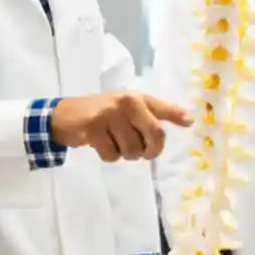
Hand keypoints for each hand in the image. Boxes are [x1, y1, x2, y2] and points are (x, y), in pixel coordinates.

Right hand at [51, 92, 190, 160]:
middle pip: (154, 135)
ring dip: (125, 154)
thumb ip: (155, 113)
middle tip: (142, 152)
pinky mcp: (93, 128)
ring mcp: (109, 114)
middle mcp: (126, 102)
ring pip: (132, 150)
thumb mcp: (128, 107)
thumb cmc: (102, 112)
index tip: (190, 123)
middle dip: (150, 151)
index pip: (162, 109)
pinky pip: (112, 155)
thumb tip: (189, 120)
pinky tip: (100, 144)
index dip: (177, 116)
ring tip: (113, 142)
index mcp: (136, 98)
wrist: (65, 115)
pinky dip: (108, 156)